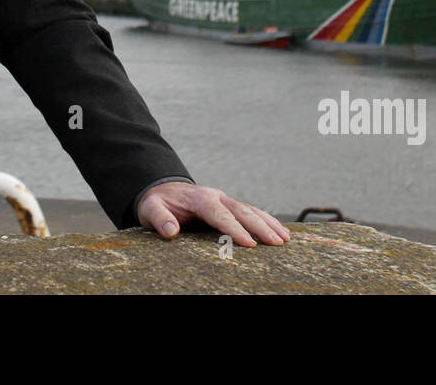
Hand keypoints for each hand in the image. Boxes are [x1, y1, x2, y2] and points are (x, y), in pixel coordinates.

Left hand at [137, 182, 289, 247]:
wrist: (162, 190)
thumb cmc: (157, 203)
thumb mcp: (150, 209)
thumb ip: (159, 218)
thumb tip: (170, 230)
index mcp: (200, 198)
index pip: (220, 214)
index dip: (235, 229)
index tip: (250, 244)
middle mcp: (216, 196)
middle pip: (242, 211)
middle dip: (261, 227)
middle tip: (277, 243)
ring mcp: (224, 200)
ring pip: (251, 210)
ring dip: (269, 223)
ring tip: (285, 239)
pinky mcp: (228, 206)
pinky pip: (251, 212)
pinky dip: (266, 221)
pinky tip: (280, 232)